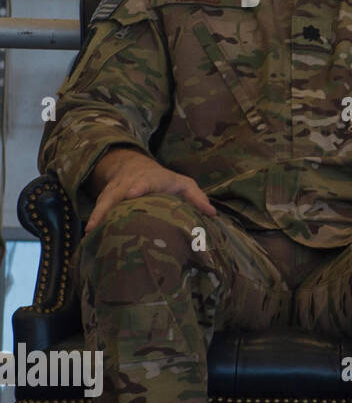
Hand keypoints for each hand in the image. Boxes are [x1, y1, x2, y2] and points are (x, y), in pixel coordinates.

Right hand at [85, 147, 216, 233]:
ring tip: (90, 231)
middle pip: (117, 193)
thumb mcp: (183, 184)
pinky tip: (88, 235)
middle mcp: (129, 184)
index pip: (144, 182)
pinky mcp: (105, 199)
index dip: (138, 187)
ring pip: (104, 201)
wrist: (134, 167)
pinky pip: (98, 209)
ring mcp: (115, 191)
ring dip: (97, 215)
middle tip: (103, 217)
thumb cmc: (165, 180)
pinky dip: (93, 220)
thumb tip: (212, 213)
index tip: (132, 193)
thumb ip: (196, 197)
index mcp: (150, 180)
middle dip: (110, 203)